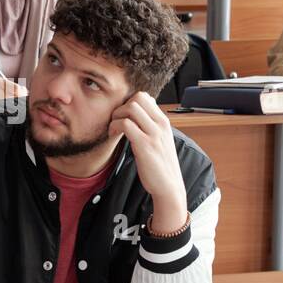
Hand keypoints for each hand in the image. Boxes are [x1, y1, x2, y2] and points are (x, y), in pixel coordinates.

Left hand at [108, 92, 187, 232]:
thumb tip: (137, 116)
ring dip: (116, 116)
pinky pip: (126, 124)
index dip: (129, 102)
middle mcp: (160, 124)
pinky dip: (115, 126)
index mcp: (164, 122)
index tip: (123, 116)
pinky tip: (113, 135)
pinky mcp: (144, 145)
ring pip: (130, 108)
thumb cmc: (160, 165)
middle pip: (137, 98)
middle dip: (121, 106)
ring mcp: (153, 134)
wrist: (169, 186)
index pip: (145, 97)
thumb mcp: (160, 140)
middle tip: (116, 121)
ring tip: (114, 129)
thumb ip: (151, 127)